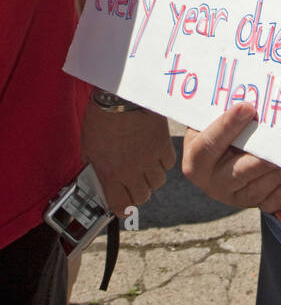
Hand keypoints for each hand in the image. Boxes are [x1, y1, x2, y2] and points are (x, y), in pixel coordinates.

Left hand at [80, 103, 174, 217]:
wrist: (121, 95)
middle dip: (137, 193)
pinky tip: (154, 154)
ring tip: (145, 168)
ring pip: (157, 182)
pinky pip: (168, 164)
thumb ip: (95, 168)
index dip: (121, 209)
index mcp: (110, 174)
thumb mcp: (88, 148)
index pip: (121, 206)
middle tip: (133, 184)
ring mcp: (149, 158)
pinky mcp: (162, 145)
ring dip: (151, 178)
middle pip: (142, 197)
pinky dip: (162, 162)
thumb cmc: (101, 118)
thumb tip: (99, 180)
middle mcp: (132, 171)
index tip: (121, 206)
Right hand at [182, 103, 280, 212]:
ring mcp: (229, 194)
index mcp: (196, 156)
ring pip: (256, 188)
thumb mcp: (210, 118)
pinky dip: (278, 198)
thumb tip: (245, 88)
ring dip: (277, 174)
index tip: (248, 107)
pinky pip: (265, 204)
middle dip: (262, 158)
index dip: (228, 125)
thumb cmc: (217, 128)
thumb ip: (221, 107)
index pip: (210, 142)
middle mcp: (210, 179)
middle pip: (239, 170)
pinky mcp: (247, 203)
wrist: (218, 157)